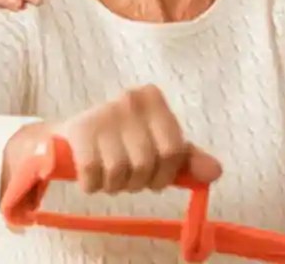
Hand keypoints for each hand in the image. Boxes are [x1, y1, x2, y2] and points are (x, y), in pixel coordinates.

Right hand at [3, 85, 221, 198]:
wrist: (69, 136)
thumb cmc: (122, 141)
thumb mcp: (158, 144)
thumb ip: (188, 159)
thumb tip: (215, 172)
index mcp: (153, 98)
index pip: (174, 149)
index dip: (166, 174)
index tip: (156, 179)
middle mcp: (130, 99)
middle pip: (146, 163)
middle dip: (138, 183)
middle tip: (129, 179)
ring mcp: (104, 113)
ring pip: (120, 171)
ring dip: (115, 186)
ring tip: (110, 178)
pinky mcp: (79, 130)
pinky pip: (93, 174)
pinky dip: (93, 186)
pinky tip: (92, 178)